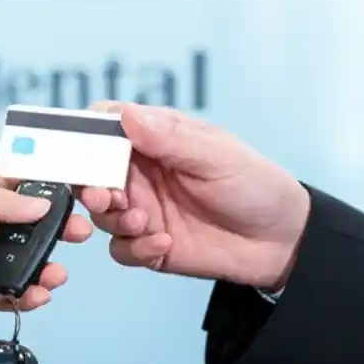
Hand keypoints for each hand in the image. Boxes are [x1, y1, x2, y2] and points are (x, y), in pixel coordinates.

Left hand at [0, 169, 92, 325]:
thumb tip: (43, 204)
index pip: (19, 186)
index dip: (48, 189)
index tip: (78, 192)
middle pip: (29, 227)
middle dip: (57, 231)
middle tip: (80, 233)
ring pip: (24, 264)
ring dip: (46, 268)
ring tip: (57, 274)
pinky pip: (8, 296)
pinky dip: (28, 296)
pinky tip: (38, 295)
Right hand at [78, 104, 309, 289]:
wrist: (283, 242)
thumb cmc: (256, 185)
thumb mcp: (217, 155)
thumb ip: (171, 138)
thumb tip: (127, 115)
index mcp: (156, 139)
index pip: (107, 127)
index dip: (87, 134)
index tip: (81, 148)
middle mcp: (142, 174)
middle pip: (93, 174)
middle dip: (90, 186)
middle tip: (106, 197)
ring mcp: (144, 210)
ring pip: (102, 214)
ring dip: (114, 218)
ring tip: (143, 221)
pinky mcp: (150, 245)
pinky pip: (122, 249)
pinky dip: (136, 248)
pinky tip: (164, 244)